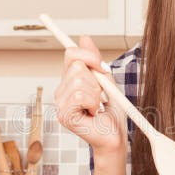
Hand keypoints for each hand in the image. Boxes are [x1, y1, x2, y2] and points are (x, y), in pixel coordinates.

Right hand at [54, 36, 125, 152]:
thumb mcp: (106, 81)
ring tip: (97, 107)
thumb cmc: (112, 112)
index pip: (71, 54)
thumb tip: (84, 37)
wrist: (115, 136)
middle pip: (76, 65)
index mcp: (69, 82)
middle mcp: (61, 91)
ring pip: (80, 80)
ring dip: (96, 93)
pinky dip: (93, 103)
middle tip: (101, 96)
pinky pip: (81, 95)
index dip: (88, 55)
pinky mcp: (64, 115)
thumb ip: (95, 61)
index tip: (102, 65)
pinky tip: (93, 114)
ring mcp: (60, 104)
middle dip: (96, 78)